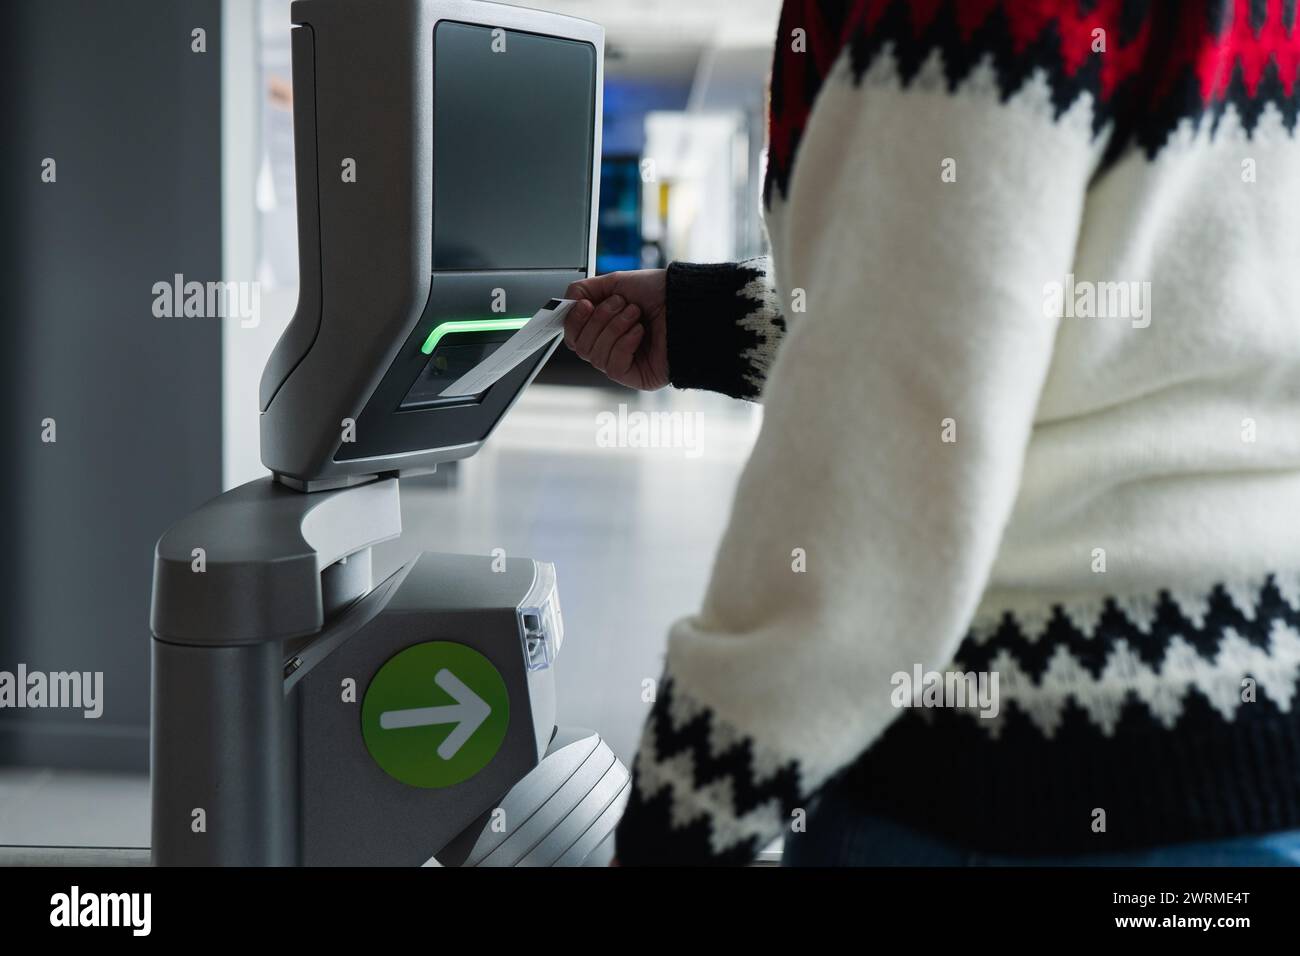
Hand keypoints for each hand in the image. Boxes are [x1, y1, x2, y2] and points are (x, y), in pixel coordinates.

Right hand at [563, 270, 668, 390]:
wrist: (688, 305)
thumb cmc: (662, 295)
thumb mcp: (617, 283)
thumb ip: (586, 290)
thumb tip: (567, 301)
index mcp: (606, 326)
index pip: (574, 334)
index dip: (573, 321)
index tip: (583, 304)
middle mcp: (612, 346)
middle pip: (580, 345)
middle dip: (599, 320)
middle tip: (621, 304)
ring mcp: (623, 363)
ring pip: (594, 355)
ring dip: (614, 328)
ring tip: (635, 314)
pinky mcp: (635, 377)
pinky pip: (612, 366)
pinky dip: (624, 344)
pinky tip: (640, 332)